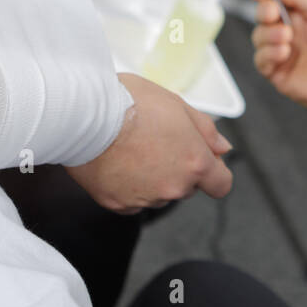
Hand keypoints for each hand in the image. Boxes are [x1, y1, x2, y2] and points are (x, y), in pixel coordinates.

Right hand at [65, 73, 233, 213]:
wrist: (83, 114)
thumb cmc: (131, 102)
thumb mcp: (177, 104)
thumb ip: (205, 130)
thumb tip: (222, 149)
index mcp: (194, 163)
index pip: (220, 184)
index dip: (214, 171)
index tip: (202, 158)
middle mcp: (173, 187)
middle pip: (187, 186)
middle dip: (179, 168)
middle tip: (156, 140)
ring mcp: (144, 199)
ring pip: (159, 193)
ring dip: (153, 178)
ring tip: (132, 147)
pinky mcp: (117, 204)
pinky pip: (132, 200)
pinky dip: (129, 186)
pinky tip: (118, 162)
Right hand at [249, 0, 306, 133]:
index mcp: (302, 13)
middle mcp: (291, 31)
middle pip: (262, 14)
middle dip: (264, 11)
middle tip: (273, 13)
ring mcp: (284, 52)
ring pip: (259, 36)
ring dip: (268, 34)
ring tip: (287, 37)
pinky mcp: (279, 73)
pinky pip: (260, 60)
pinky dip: (268, 53)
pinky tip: (284, 53)